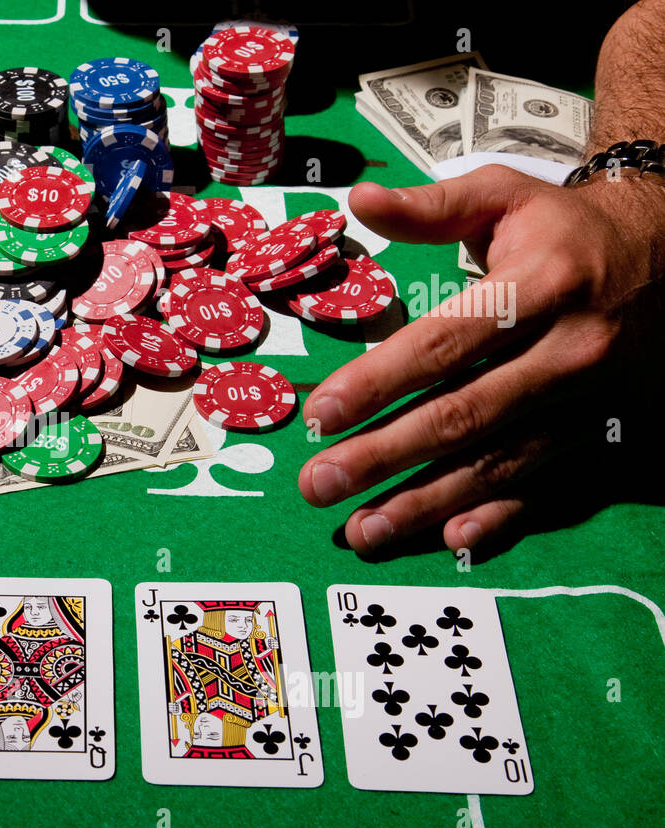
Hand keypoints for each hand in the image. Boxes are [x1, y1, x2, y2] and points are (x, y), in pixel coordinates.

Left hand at [298, 165, 664, 556]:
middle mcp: (569, 349)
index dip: (377, 382)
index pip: (444, 342)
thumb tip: (358, 200)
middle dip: (383, 457)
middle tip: (318, 485)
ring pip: (498, 462)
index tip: (319, 415)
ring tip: (363, 529)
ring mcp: (589, 400)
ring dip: (425, 502)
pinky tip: (451, 537)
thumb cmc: (566, 231)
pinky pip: (550, 486)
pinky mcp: (603, 433)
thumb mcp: (506, 197)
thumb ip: (431, 207)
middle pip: (463, 414)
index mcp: (540, 284)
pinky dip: (500, 517)